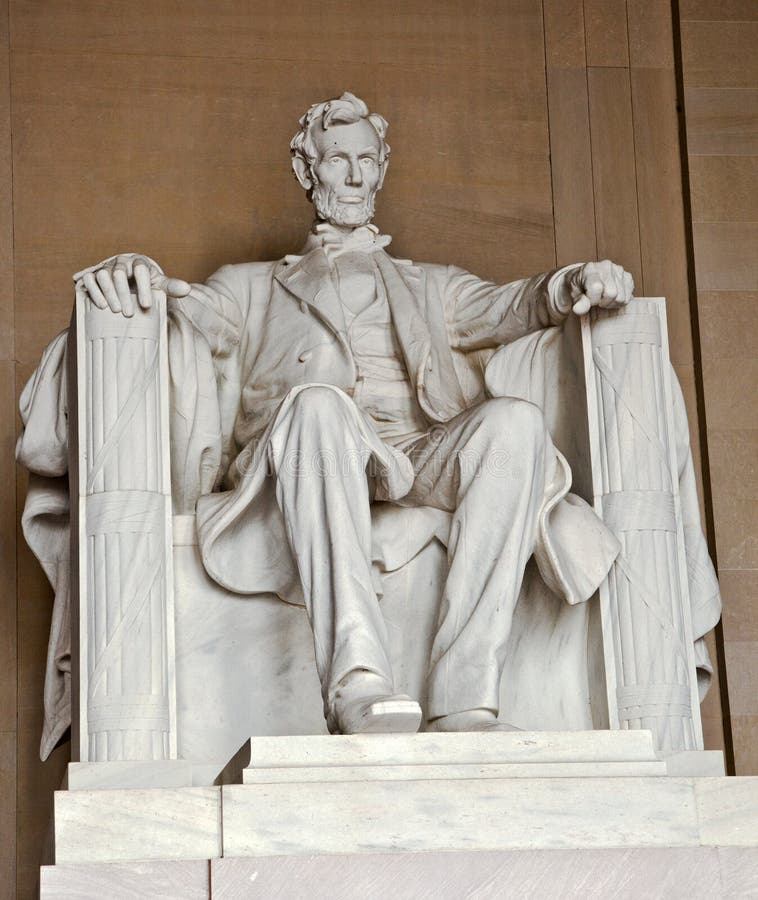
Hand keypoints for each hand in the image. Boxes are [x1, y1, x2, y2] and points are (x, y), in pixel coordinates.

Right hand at [73, 253, 190, 316]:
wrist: (127, 280)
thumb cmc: (145, 283)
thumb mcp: (158, 284)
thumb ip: (171, 286)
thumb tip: (187, 289)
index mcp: (139, 263)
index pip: (141, 270)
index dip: (143, 287)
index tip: (146, 305)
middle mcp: (120, 262)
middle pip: (119, 273)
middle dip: (123, 293)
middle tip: (128, 314)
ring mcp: (105, 268)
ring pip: (103, 275)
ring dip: (108, 293)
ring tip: (115, 310)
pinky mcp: (92, 275)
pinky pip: (89, 279)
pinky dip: (93, 291)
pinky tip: (101, 305)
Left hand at [568, 260, 633, 315]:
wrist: (585, 279)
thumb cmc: (579, 287)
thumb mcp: (574, 295)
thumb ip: (578, 302)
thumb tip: (578, 309)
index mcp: (590, 269)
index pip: (597, 288)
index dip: (593, 300)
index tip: (588, 300)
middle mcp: (606, 266)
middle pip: (612, 294)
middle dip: (603, 302)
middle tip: (596, 300)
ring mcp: (619, 270)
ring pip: (621, 297)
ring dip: (611, 303)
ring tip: (603, 298)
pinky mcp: (627, 277)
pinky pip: (628, 297)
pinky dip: (619, 301)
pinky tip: (611, 297)